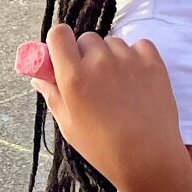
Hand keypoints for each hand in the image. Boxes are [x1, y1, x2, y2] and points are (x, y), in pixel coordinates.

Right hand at [32, 26, 183, 191]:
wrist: (148, 157)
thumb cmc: (102, 147)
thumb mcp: (68, 125)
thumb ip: (52, 95)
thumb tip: (38, 77)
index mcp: (74, 76)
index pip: (59, 34)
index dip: (60, 44)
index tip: (64, 58)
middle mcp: (100, 60)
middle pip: (87, 38)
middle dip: (86, 54)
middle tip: (93, 80)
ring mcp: (128, 58)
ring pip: (113, 43)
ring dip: (111, 57)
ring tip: (118, 87)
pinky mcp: (153, 61)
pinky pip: (139, 45)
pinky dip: (137, 56)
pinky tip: (137, 80)